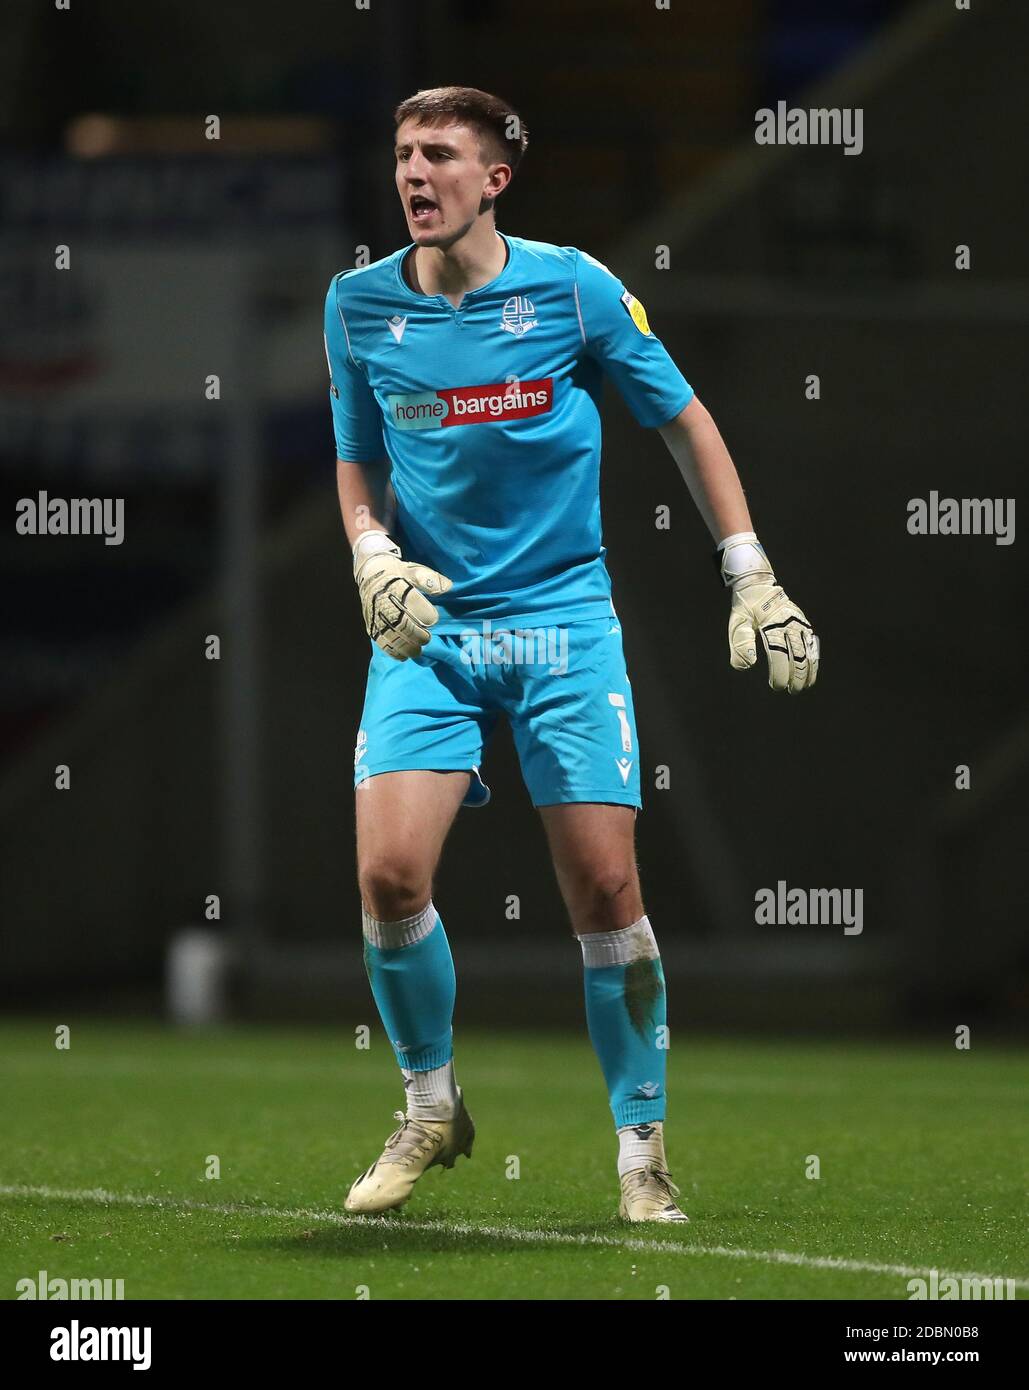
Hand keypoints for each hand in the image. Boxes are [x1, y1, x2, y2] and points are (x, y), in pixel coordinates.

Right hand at [353, 532, 452, 660]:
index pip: (412, 602)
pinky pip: (380, 641)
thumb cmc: (398, 573)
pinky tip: (403, 656)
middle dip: (417, 635)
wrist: (370, 573)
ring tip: (417, 651)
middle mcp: (384, 601)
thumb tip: (448, 587)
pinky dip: (392, 651)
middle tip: (427, 639)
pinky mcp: (370, 624)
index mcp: (397, 585)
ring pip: (391, 635)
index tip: (434, 620)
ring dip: (406, 646)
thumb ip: (430, 579)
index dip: (425, 613)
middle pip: (401, 622)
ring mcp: (376, 614)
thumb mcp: (414, 570)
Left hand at [728, 579, 818, 692]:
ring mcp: (799, 623)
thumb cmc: (746, 608)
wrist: (758, 586)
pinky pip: (813, 644)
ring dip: (808, 671)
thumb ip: (742, 644)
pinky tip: (812, 673)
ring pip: (808, 651)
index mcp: (772, 624)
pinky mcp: (804, 623)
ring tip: (804, 687)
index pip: (779, 654)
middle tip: (792, 691)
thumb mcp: (738, 623)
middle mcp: (789, 624)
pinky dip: (814, 660)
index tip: (778, 686)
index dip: (780, 673)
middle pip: (797, 655)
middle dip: (797, 676)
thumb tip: (746, 666)